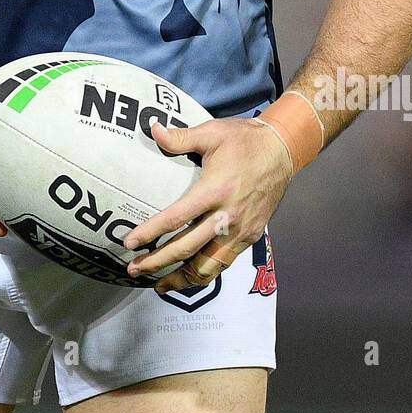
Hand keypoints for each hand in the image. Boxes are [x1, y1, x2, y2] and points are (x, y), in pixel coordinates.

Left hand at [124, 115, 292, 292]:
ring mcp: (240, 230)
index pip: (175, 219)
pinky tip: (189, 274)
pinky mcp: (250, 236)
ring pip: (208, 265)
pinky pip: (224, 262)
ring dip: (181, 278)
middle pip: (186, 248)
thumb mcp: (212, 133)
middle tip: (133, 268)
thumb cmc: (245, 140)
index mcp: (214, 190)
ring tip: (159, 283)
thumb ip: (180, 137)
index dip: (150, 233)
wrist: (282, 150)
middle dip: (157, 262)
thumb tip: (153, 129)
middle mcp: (227, 216)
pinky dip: (205, 272)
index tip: (129, 243)